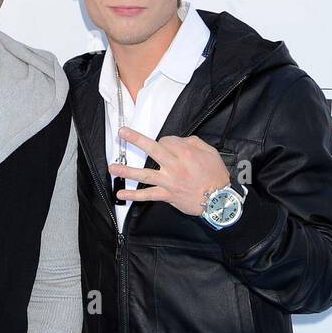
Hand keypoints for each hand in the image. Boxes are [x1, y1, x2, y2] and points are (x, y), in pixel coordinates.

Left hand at [108, 127, 229, 217]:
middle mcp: (175, 166)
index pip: (166, 141)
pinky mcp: (166, 195)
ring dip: (127, 171)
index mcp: (186, 153)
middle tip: (122, 133)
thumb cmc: (215, 176)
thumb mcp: (209, 152)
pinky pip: (147, 195)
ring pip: (144, 174)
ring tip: (112, 168)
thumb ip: (193, 142)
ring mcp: (168, 181)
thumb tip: (179, 140)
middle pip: (152, 149)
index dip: (164, 141)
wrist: (218, 199)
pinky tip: (121, 194)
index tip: (166, 145)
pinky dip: (133, 196)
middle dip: (136, 140)